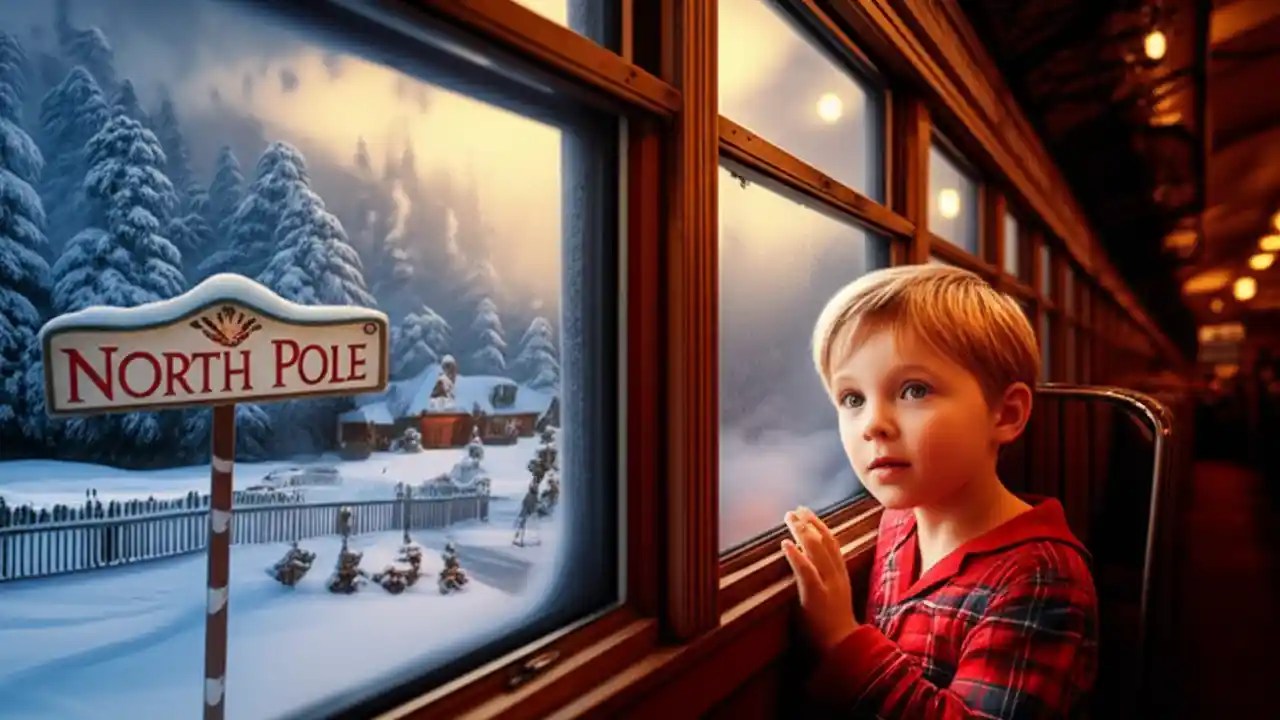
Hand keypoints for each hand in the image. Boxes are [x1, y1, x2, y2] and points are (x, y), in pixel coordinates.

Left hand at [781, 506, 858, 652]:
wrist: (843, 648)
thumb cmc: (833, 627)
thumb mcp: (833, 597)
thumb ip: (824, 581)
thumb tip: (809, 567)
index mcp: (841, 576)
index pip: (833, 544)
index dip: (820, 526)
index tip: (807, 513)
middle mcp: (837, 576)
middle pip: (826, 541)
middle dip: (810, 523)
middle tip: (795, 510)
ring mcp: (829, 585)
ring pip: (817, 551)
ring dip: (802, 532)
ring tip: (790, 518)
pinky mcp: (817, 597)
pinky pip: (807, 572)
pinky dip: (796, 556)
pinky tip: (785, 544)